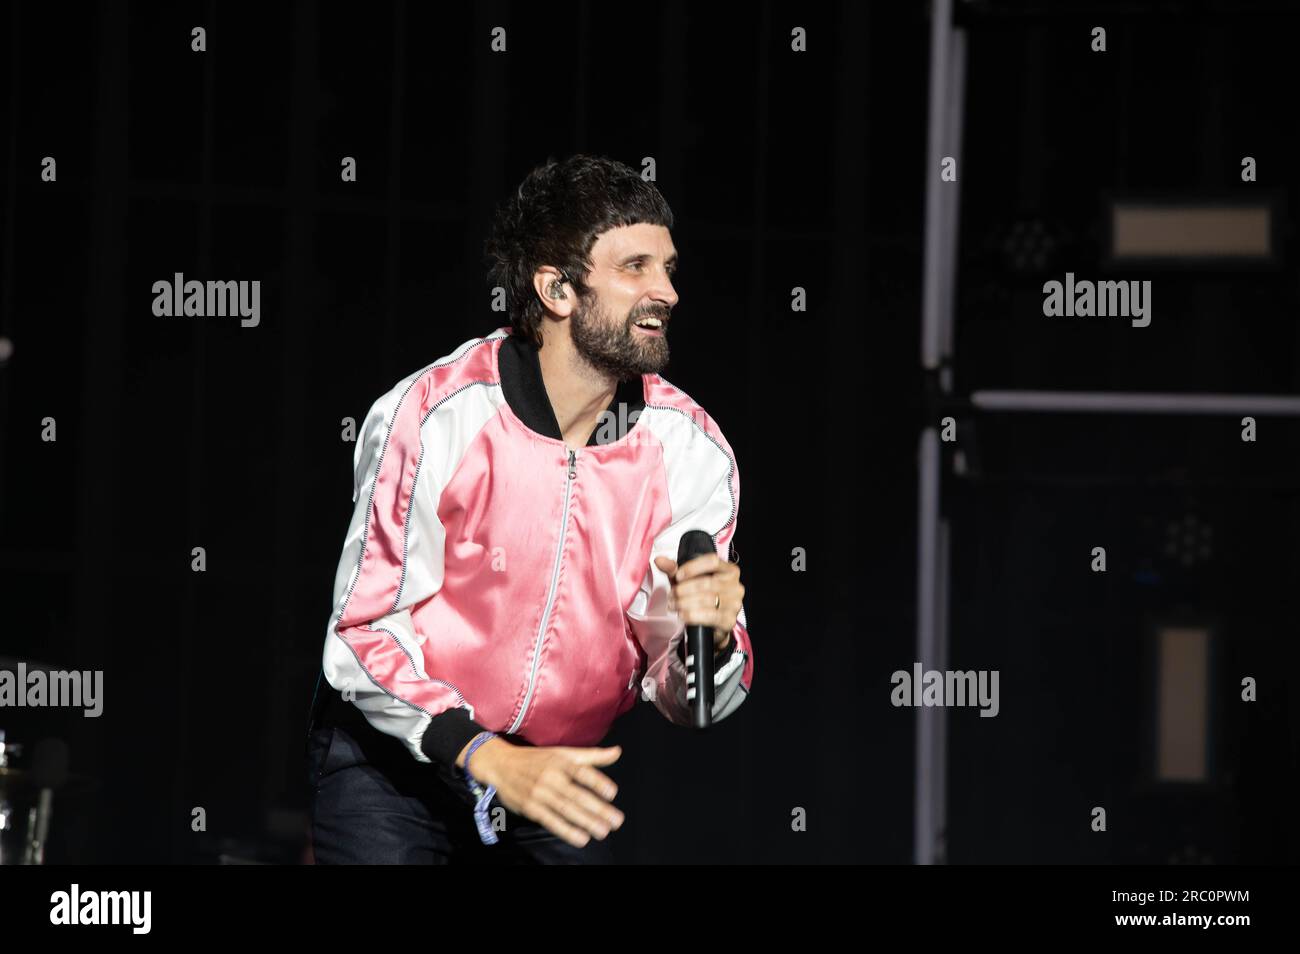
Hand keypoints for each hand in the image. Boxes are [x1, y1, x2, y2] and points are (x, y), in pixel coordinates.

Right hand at [464, 738, 624, 847]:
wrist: (501, 765)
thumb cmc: (537, 759)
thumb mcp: (563, 753)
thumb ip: (591, 756)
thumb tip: (618, 752)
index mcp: (560, 761)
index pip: (582, 772)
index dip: (597, 782)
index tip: (612, 793)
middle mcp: (550, 777)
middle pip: (576, 795)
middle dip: (598, 809)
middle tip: (616, 821)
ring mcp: (539, 793)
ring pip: (565, 809)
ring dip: (585, 822)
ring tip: (603, 831)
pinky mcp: (531, 808)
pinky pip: (550, 821)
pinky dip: (566, 830)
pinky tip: (581, 838)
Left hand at [654, 553, 743, 652]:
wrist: (709, 625)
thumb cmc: (701, 597)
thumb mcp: (686, 581)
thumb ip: (673, 570)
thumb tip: (659, 560)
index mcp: (728, 570)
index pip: (713, 561)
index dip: (693, 568)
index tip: (678, 576)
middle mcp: (735, 586)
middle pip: (707, 583)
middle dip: (684, 589)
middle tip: (671, 594)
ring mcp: (734, 604)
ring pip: (707, 600)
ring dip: (685, 603)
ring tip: (673, 604)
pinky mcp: (729, 620)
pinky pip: (709, 616)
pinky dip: (692, 615)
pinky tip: (682, 614)